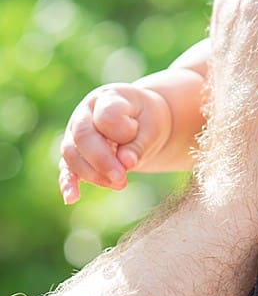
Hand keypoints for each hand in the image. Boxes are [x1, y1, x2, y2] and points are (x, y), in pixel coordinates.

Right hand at [58, 82, 171, 203]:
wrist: (139, 121)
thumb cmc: (146, 120)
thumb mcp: (152, 126)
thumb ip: (138, 144)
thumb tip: (126, 164)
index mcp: (107, 98)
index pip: (106, 115)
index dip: (122, 131)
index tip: (136, 134)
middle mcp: (85, 113)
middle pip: (82, 136)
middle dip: (102, 161)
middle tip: (122, 179)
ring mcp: (74, 133)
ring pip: (72, 154)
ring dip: (93, 174)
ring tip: (120, 185)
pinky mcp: (74, 153)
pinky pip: (66, 168)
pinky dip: (68, 183)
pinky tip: (72, 198)